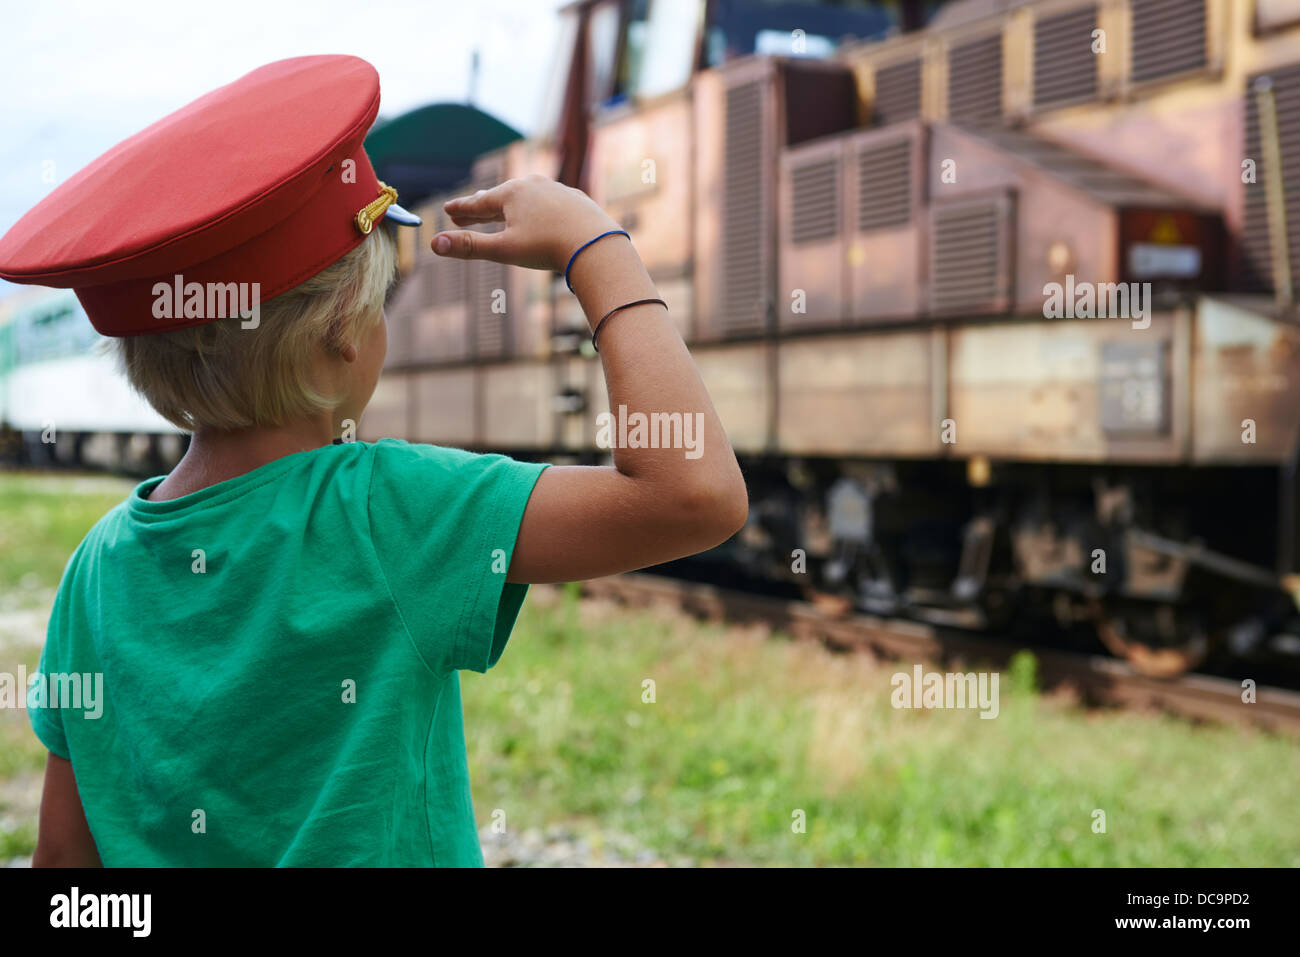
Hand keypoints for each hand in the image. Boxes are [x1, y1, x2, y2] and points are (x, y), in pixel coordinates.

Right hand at [431, 175, 620, 272]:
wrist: (596, 245)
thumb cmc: (548, 248)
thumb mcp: (504, 250)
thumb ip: (469, 247)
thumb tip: (434, 244)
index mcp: (511, 194)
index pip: (478, 203)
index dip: (461, 210)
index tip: (447, 210)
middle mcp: (532, 185)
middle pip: (499, 197)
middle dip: (480, 207)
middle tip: (464, 214)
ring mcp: (555, 189)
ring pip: (525, 196)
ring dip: (509, 204)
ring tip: (501, 208)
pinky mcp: (575, 199)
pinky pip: (549, 201)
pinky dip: (536, 207)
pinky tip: (540, 210)